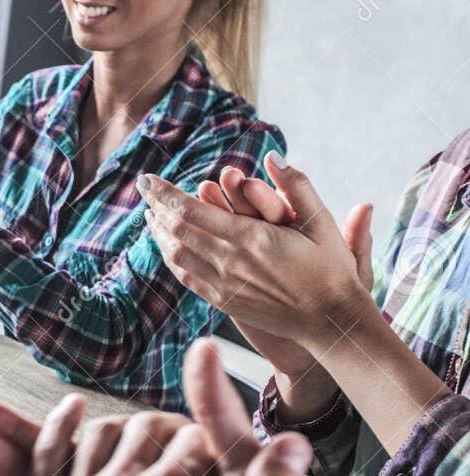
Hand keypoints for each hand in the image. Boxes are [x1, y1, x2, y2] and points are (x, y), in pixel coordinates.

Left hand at [138, 156, 375, 348]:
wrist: (329, 320)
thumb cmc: (331, 268)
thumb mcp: (321, 222)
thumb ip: (297, 186)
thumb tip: (272, 155)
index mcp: (251, 238)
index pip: (191, 212)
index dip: (165, 193)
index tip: (148, 179)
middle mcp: (230, 263)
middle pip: (177, 231)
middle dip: (157, 207)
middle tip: (144, 190)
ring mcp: (223, 285)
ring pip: (176, 255)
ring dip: (159, 233)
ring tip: (152, 214)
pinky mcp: (222, 301)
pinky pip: (186, 277)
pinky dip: (171, 258)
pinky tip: (168, 246)